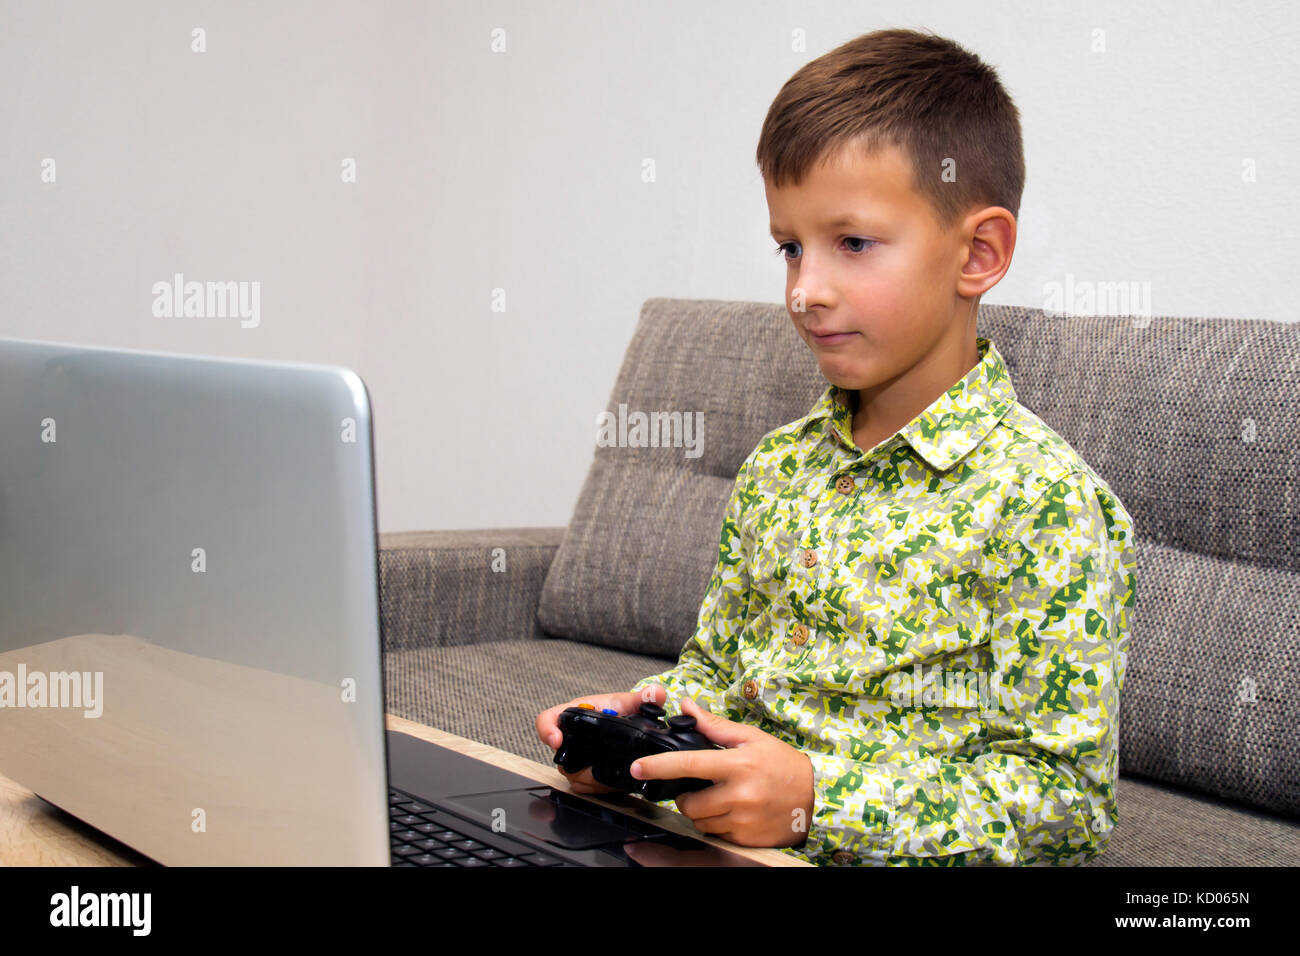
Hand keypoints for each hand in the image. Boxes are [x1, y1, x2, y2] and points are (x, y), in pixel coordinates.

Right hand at [534, 684, 667, 794]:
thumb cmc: (622, 711)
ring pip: (571, 775)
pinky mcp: (583, 773)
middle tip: (599, 766)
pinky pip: (582, 787)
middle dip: (579, 764)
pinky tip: (612, 782)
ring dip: (591, 778)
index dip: (547, 730)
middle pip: (560, 755)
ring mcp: (575, 757)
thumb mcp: (632, 703)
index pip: (547, 719)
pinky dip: (597, 787)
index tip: (557, 741)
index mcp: (576, 713)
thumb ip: (645, 698)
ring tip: (611, 774)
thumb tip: (656, 693)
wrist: (629, 726)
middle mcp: (571, 737)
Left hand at [629, 697, 813, 848]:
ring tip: (720, 798)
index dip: (658, 766)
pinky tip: (733, 812)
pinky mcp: (746, 838)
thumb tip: (686, 706)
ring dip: (701, 812)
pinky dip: (717, 824)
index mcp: (736, 764)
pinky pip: (716, 834)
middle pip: (688, 802)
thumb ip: (714, 725)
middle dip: (686, 795)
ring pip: (700, 821)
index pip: (688, 764)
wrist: (816, 797)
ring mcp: (743, 819)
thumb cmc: (782, 764)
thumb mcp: (751, 738)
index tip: (638, 768)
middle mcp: (738, 794)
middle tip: (700, 786)